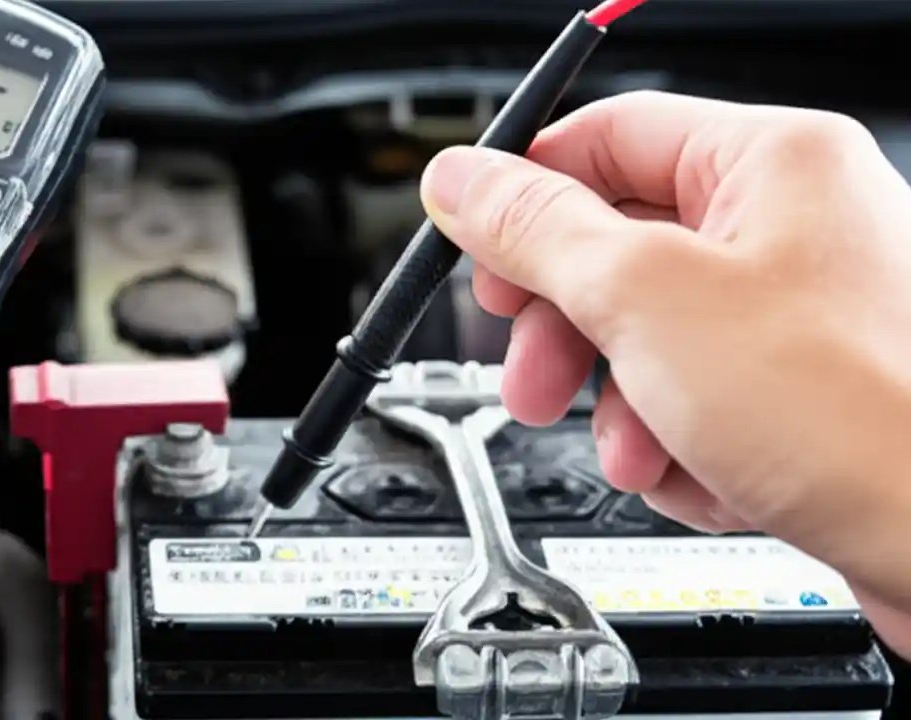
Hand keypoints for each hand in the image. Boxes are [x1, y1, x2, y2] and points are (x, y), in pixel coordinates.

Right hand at [420, 91, 910, 655]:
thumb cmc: (854, 415)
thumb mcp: (645, 300)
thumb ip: (536, 232)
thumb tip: (461, 181)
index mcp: (770, 163)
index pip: (605, 141)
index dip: (524, 197)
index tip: (472, 250)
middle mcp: (794, 226)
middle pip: (620, 250)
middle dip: (567, 331)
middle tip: (533, 379)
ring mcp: (804, 315)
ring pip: (653, 338)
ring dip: (622, 407)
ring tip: (636, 454)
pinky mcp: (806, 396)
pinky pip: (698, 400)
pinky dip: (680, 446)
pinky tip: (703, 480)